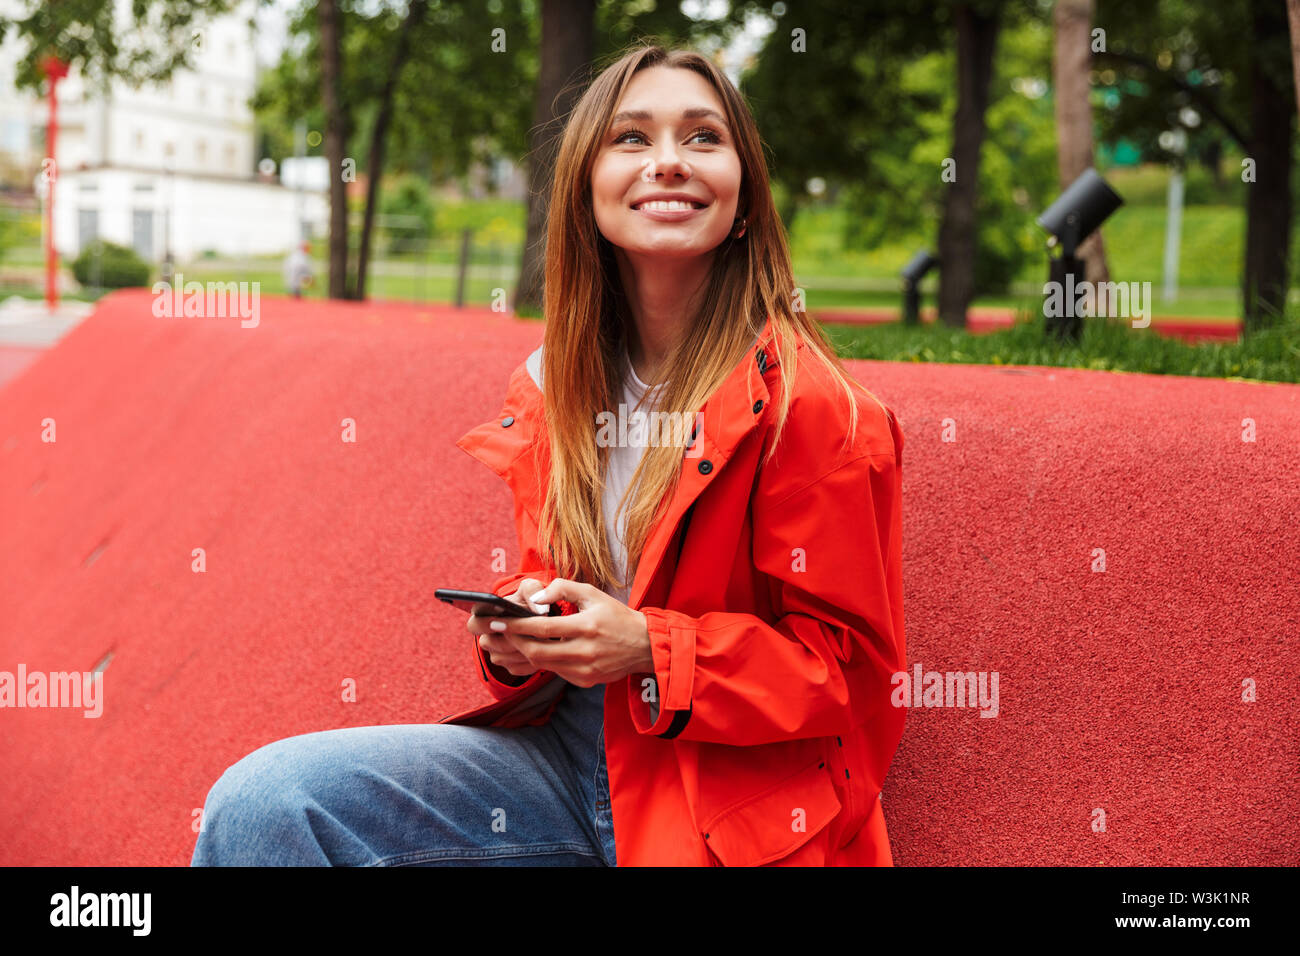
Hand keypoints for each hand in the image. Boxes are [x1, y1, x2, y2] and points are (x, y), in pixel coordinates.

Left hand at [477, 578, 653, 687]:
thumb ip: (562, 588)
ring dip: (526, 652)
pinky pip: (556, 672)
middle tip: (501, 631)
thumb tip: (535, 598)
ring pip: (543, 664)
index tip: (498, 620)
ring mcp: (584, 670)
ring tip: (515, 639)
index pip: (542, 628)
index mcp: (586, 626)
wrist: (643, 645)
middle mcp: (584, 651)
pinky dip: (544, 661)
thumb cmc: (616, 616)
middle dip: (514, 641)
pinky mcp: (585, 680)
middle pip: (536, 651)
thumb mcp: (593, 594)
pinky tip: (538, 650)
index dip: (516, 625)